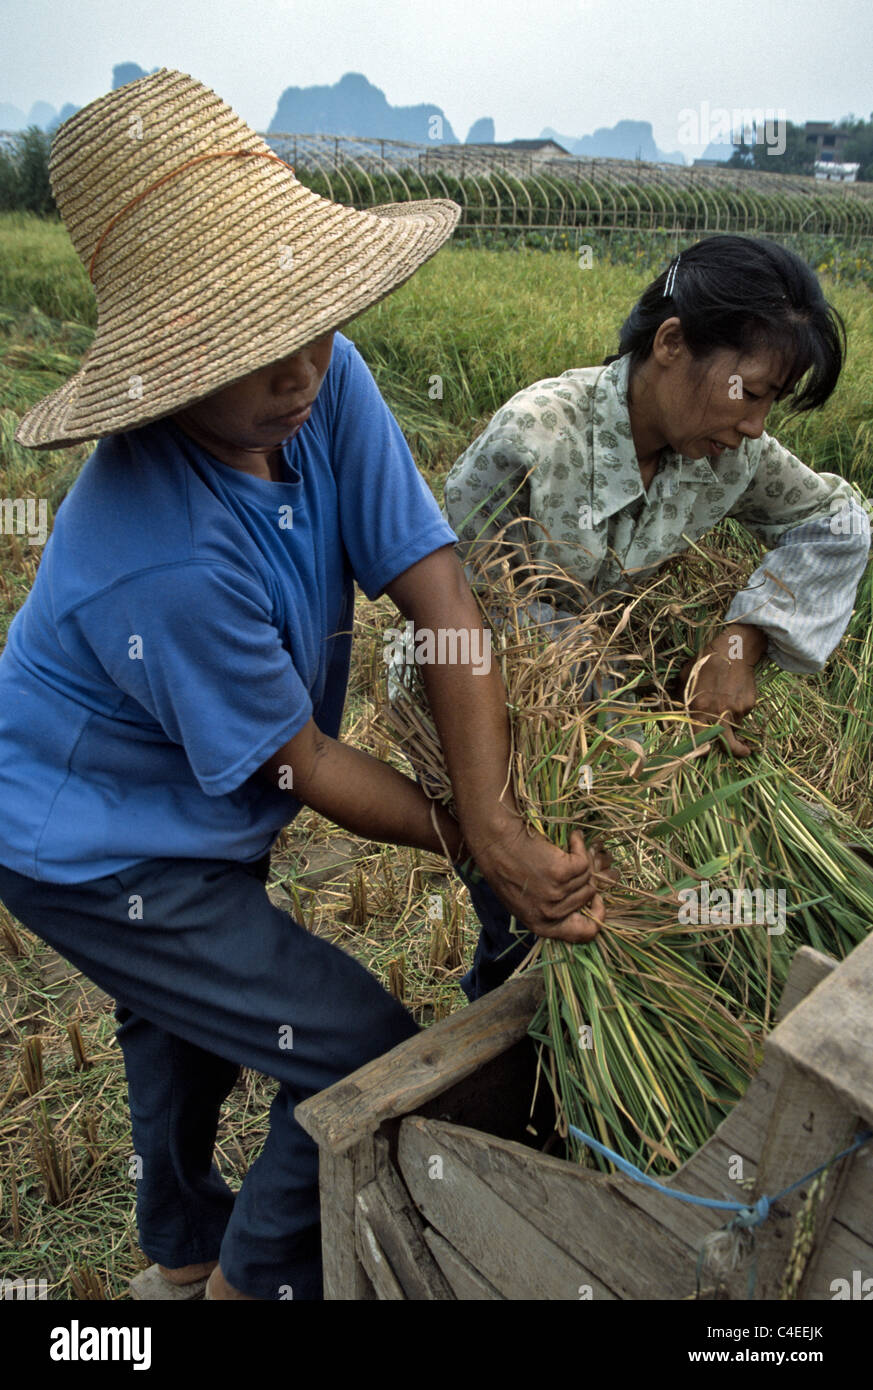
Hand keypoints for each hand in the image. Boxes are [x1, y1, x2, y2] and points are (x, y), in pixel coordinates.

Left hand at [465, 817, 618, 944]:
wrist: (495, 840)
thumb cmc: (505, 866)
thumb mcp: (524, 900)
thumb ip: (551, 908)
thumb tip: (584, 904)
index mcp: (542, 925)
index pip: (584, 933)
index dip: (597, 915)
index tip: (597, 898)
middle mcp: (550, 914)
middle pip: (588, 896)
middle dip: (585, 876)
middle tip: (573, 860)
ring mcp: (556, 894)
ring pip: (587, 877)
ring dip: (580, 860)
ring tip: (565, 848)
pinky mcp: (561, 873)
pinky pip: (584, 861)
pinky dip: (579, 846)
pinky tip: (571, 839)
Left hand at [680, 626, 761, 757]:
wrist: (733, 649)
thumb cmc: (705, 662)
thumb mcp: (686, 678)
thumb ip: (680, 697)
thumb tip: (672, 712)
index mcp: (697, 708)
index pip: (699, 738)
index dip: (705, 748)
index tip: (709, 751)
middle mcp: (716, 712)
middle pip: (727, 743)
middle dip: (736, 751)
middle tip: (742, 752)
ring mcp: (735, 709)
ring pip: (735, 724)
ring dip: (733, 719)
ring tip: (728, 698)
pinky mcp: (748, 704)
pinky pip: (744, 712)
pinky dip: (740, 707)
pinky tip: (735, 691)